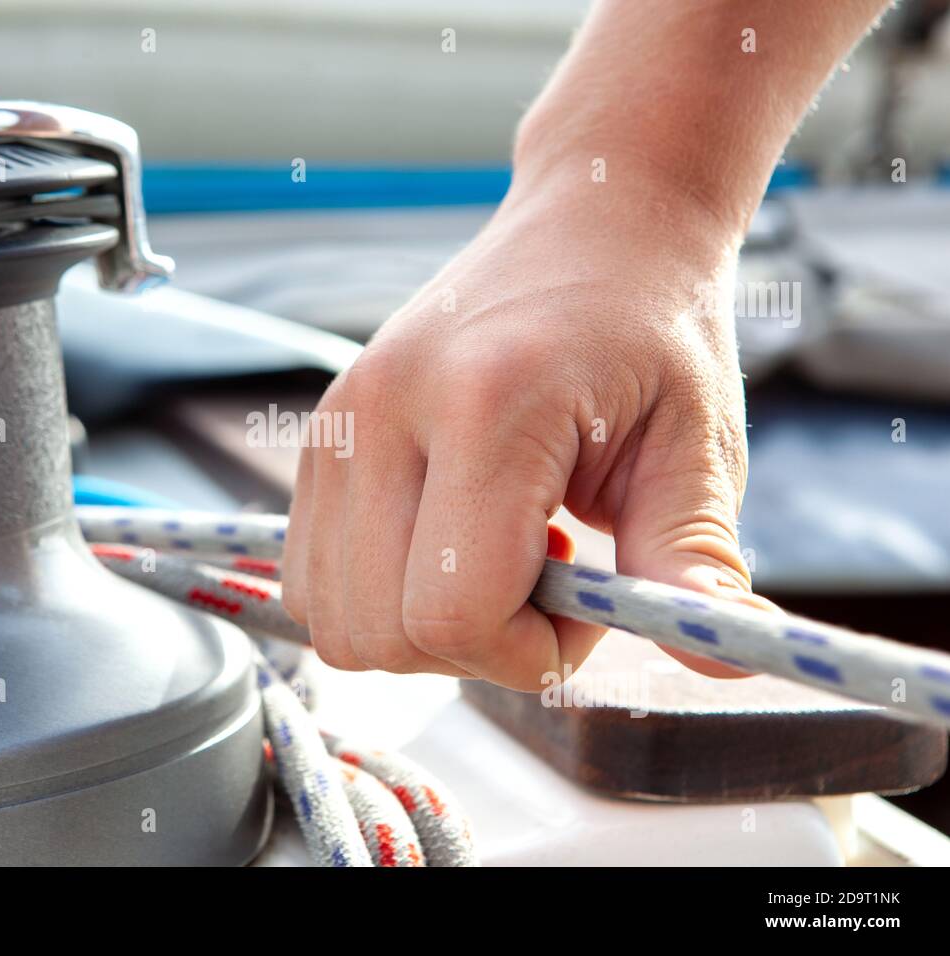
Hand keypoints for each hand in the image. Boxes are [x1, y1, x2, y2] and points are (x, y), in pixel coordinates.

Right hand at [281, 168, 777, 688]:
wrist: (592, 221)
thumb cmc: (654, 331)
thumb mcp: (697, 444)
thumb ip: (691, 560)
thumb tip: (720, 667)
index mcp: (485, 404)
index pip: (454, 612)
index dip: (527, 652)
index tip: (587, 604)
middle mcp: (382, 411)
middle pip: (382, 631)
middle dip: (475, 647)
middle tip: (546, 578)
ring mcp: (338, 422)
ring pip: (332, 618)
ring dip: (419, 624)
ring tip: (493, 551)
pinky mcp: (321, 436)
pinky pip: (312, 577)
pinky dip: (379, 593)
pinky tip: (447, 537)